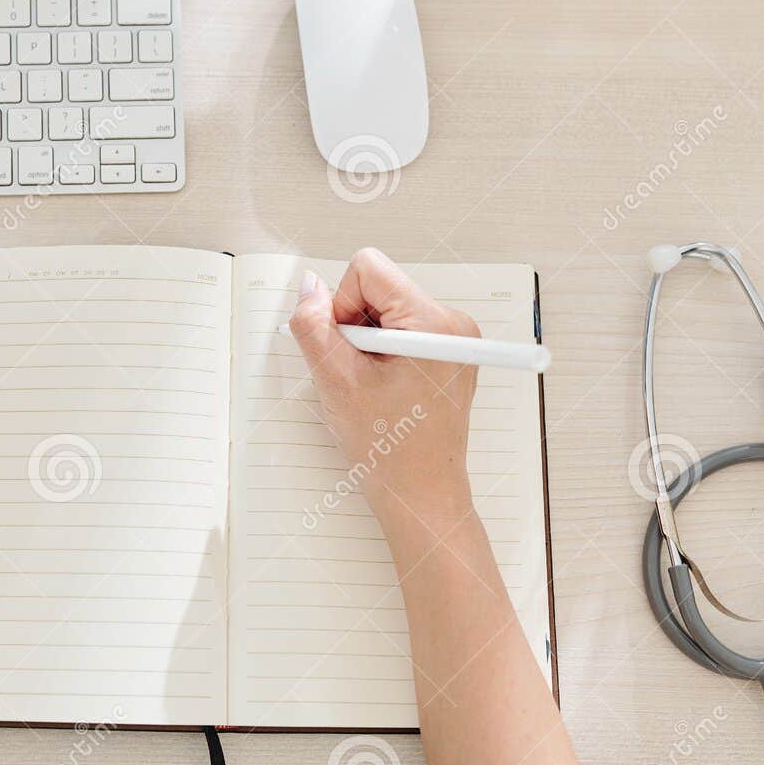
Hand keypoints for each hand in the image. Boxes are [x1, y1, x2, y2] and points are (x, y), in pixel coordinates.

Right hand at [289, 248, 479, 541]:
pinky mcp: (448, 354)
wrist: (422, 495)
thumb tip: (309, 286)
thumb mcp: (336, 382)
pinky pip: (401, 331)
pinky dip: (382, 355)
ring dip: (367, 344)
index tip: (349, 351)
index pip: (368, 269)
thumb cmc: (390, 450)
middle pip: (379, 289)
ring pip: (386, 311)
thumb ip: (313, 325)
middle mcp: (452, 323)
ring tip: (374, 388)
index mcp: (433, 323)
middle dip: (356, 328)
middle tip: (361, 377)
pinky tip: (386, 390)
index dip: (342, 306)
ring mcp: (454, 340)